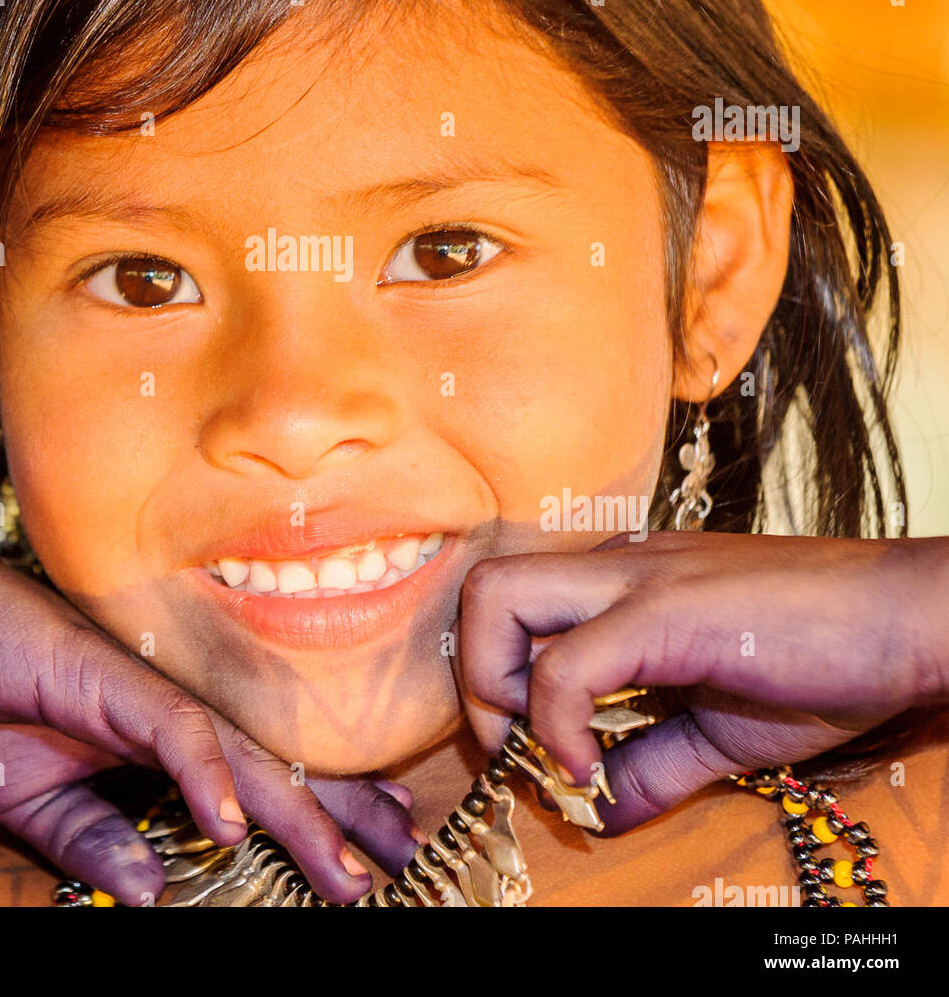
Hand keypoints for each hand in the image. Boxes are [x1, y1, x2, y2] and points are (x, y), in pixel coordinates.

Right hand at [0, 532, 418, 903]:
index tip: (368, 857)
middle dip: (342, 816)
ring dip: (301, 812)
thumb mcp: (41, 806)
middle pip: (271, 768)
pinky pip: (173, 730)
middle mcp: (169, 708)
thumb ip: (98, 844)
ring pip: (243, 754)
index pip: (253, 779)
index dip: (316, 815)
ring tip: (352, 867)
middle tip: (405, 858)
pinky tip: (233, 823)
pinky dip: (204, 775)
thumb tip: (153, 893)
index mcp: (158, 735)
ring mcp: (146, 688)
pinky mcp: (110, 676)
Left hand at [454, 530, 948, 832]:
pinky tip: (594, 767)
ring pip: (498, 599)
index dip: (497, 685)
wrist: (907, 620)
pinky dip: (556, 723)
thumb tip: (596, 815)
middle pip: (483, 590)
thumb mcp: (721, 729)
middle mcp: (615, 566)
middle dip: (475, 680)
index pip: (511, 607)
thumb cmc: (823, 662)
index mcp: (621, 582)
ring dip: (497, 688)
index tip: (538, 756)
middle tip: (523, 750)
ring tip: (552, 753)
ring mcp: (637, 579)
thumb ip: (652, 767)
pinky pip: (567, 663)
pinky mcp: (666, 610)